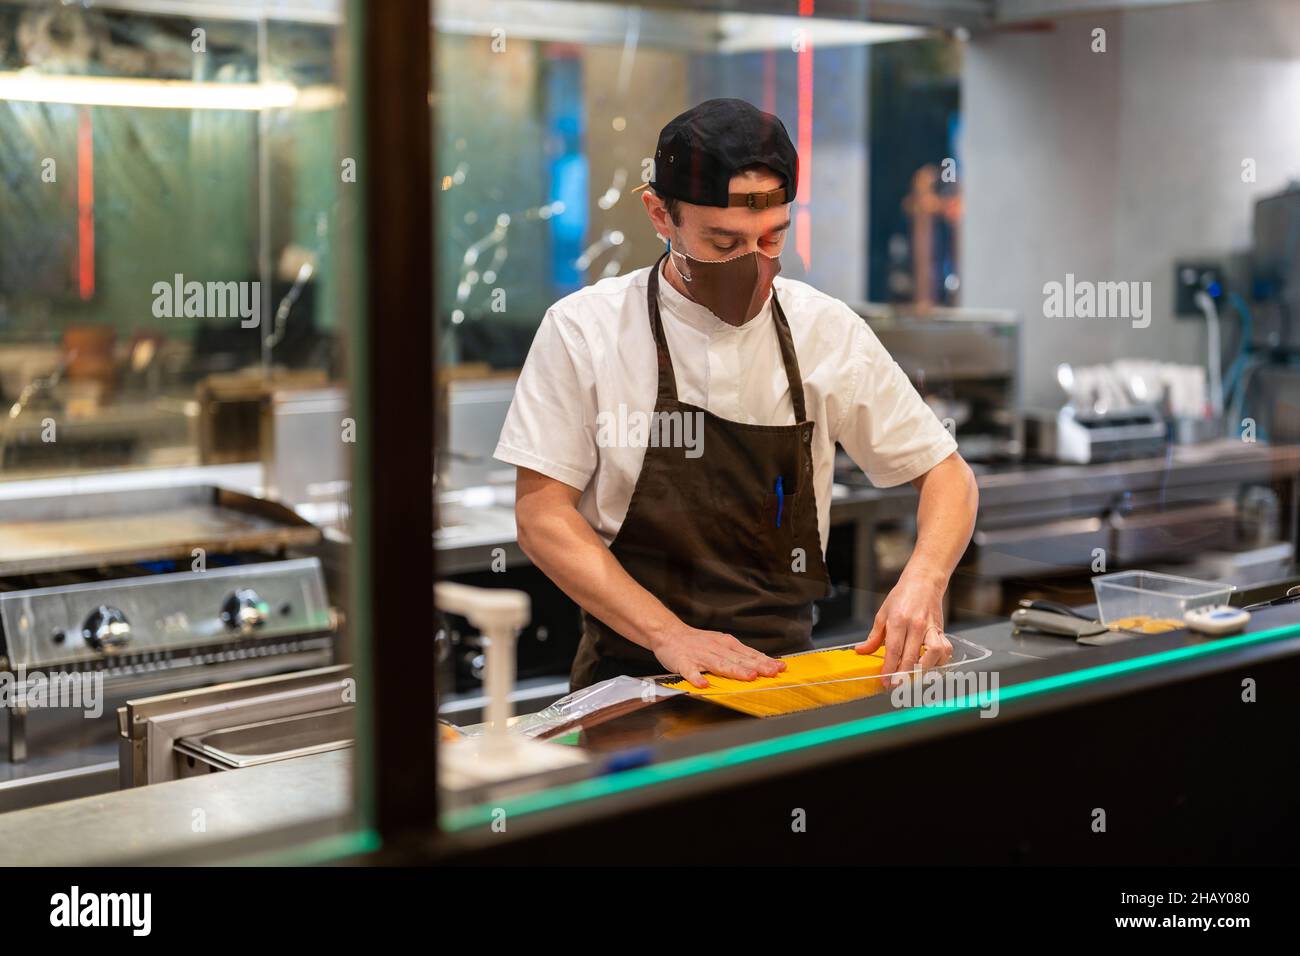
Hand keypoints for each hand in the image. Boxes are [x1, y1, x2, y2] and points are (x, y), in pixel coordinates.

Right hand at [652, 625, 786, 688]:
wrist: (669, 633)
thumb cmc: (698, 642)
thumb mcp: (722, 644)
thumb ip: (740, 655)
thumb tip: (763, 664)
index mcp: (727, 645)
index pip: (749, 654)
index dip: (765, 661)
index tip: (780, 667)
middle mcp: (716, 649)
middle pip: (739, 659)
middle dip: (756, 666)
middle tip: (772, 672)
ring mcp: (700, 656)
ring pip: (720, 664)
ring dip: (735, 671)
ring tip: (748, 677)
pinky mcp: (683, 662)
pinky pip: (690, 672)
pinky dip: (696, 678)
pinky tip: (703, 684)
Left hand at [855, 570, 952, 679]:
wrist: (923, 582)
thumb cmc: (902, 597)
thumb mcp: (882, 614)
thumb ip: (873, 636)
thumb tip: (861, 651)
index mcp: (898, 620)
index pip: (894, 649)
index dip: (889, 668)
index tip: (885, 681)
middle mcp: (916, 625)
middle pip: (911, 656)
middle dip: (903, 675)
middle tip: (896, 685)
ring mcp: (930, 628)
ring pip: (934, 653)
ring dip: (924, 668)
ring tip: (914, 676)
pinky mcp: (941, 630)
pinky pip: (945, 650)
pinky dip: (939, 661)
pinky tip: (929, 665)